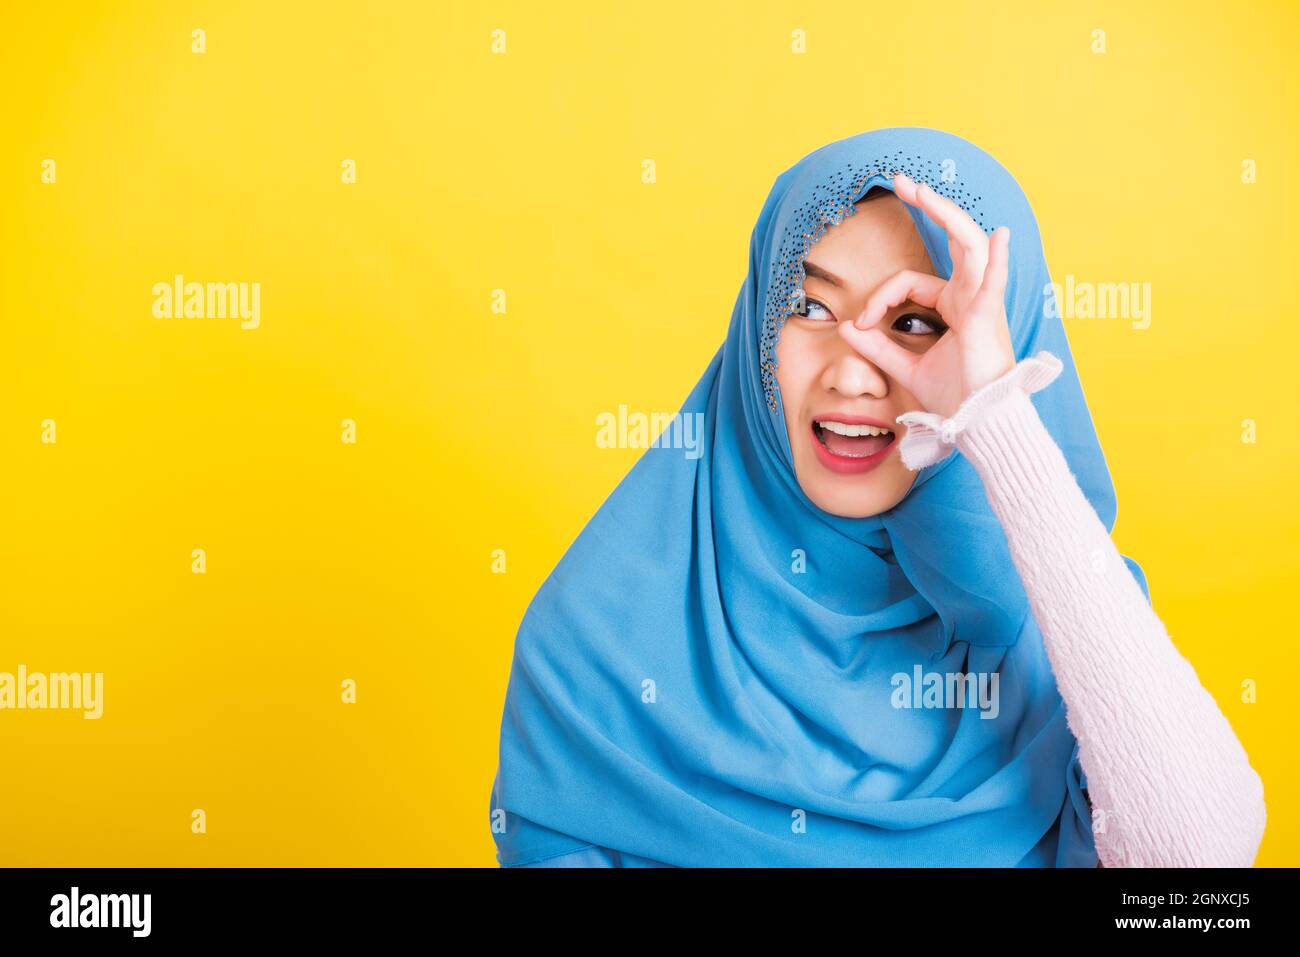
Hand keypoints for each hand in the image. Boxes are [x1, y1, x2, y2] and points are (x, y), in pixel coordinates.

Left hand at [838, 173, 1015, 420]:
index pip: (908, 282)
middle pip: (953, 240)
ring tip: (920, 190)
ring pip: (969, 246)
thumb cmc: (953, 396)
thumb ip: (877, 346)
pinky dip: (998, 260)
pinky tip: (998, 236)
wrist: (976, 424)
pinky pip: (995, 284)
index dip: (878, 298)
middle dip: (930, 208)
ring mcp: (983, 304)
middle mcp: (971, 296)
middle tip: (902, 182)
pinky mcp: (987, 320)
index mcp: (955, 305)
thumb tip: (845, 326)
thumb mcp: (905, 366)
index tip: (859, 324)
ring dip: (946, 214)